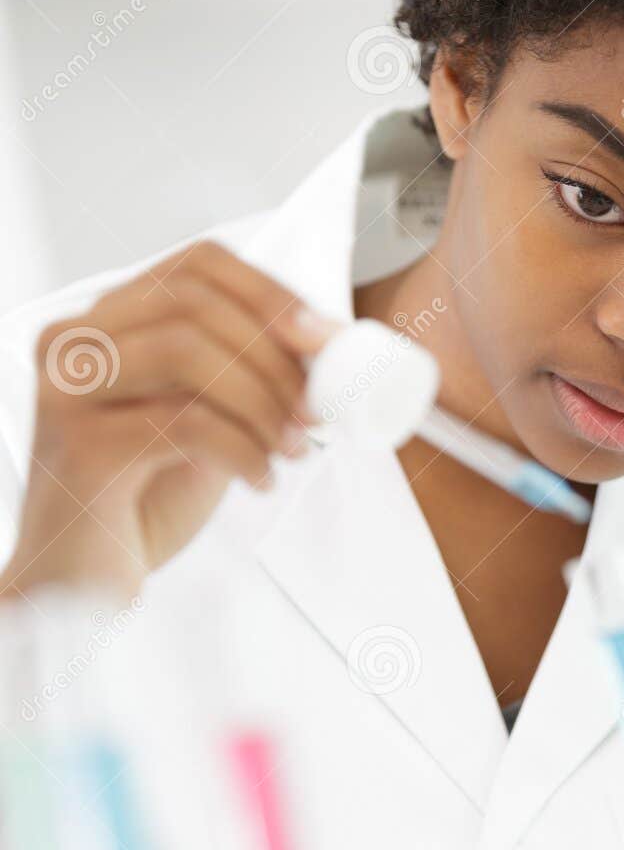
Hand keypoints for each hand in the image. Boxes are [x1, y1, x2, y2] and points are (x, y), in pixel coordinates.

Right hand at [0, 241, 338, 600]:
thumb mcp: (200, 420)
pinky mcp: (82, 447)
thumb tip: (324, 347)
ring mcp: (70, 392)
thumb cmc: (140, 501)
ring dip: (263, 400)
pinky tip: (260, 480)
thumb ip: (239, 375)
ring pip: (187, 353)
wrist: (79, 584)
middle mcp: (76, 345)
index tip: (326, 338)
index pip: (195, 265)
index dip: (271, 294)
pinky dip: (243, 449)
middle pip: (194, 303)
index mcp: (106, 324)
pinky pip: (186, 423)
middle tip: (318, 407)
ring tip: (294, 447)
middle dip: (274, 353)